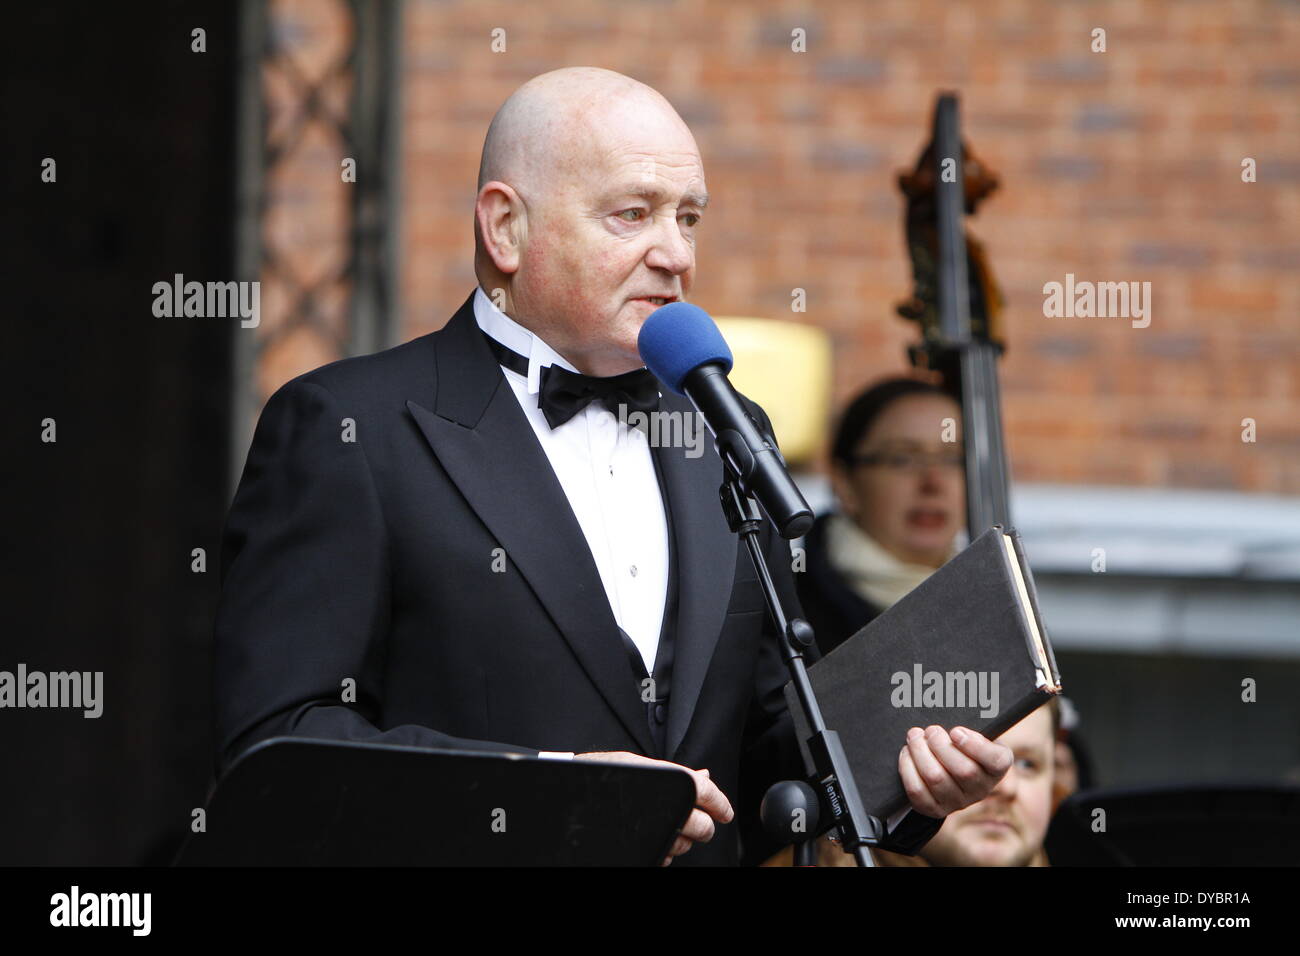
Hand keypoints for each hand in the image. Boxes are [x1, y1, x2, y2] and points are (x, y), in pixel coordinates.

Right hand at [575, 751, 732, 864]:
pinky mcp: (639, 847)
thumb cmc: (600, 775)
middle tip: (701, 822)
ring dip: (683, 840)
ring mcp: (649, 830)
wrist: (567, 795)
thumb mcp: (637, 765)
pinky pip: (664, 858)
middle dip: (705, 826)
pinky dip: (665, 852)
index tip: (725, 811)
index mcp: (662, 778)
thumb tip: (705, 776)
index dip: (720, 802)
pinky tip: (657, 840)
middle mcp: (658, 804)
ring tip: (670, 828)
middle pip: (700, 824)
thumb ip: (674, 773)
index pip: (703, 790)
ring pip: (684, 844)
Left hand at [897, 725, 1012, 817]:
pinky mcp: (935, 809)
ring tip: (915, 736)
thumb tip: (952, 708)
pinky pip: (917, 791)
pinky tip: (907, 753)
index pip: (996, 761)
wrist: (949, 768)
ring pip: (936, 778)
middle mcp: (981, 789)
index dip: (975, 746)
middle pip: (963, 770)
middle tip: (930, 730)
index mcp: (997, 767)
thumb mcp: (976, 731)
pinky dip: (908, 768)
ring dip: (920, 752)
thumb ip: (973, 721)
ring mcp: (958, 802)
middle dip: (940, 745)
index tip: (956, 731)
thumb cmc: (963, 743)